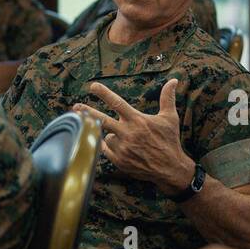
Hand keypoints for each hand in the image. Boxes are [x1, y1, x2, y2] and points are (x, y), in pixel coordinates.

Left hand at [73, 78, 193, 194]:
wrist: (170, 168)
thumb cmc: (170, 140)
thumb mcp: (170, 117)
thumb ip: (168, 98)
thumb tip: (174, 80)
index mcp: (138, 120)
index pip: (117, 103)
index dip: (104, 93)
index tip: (93, 86)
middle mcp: (128, 133)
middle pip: (101, 119)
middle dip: (87, 111)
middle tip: (76, 106)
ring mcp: (122, 148)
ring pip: (107, 136)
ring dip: (112, 135)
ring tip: (126, 139)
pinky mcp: (119, 160)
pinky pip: (106, 149)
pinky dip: (108, 146)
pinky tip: (116, 145)